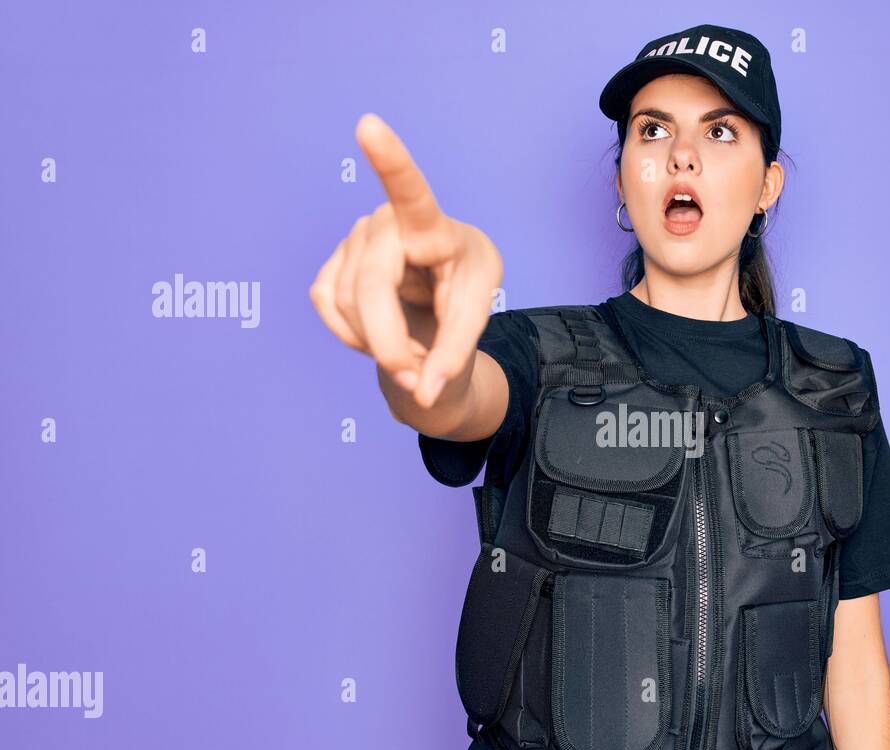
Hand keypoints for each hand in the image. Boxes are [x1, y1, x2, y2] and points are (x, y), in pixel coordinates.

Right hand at [309, 113, 503, 408]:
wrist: (439, 298)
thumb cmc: (464, 293)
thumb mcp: (475, 320)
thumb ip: (453, 358)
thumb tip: (423, 397)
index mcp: (435, 226)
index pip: (410, 190)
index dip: (390, 159)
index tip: (368, 125)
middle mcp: (388, 223)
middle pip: (371, 289)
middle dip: (389, 344)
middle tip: (416, 379)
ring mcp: (354, 240)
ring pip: (347, 306)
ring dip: (379, 344)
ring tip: (411, 343)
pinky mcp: (331, 264)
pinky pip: (328, 308)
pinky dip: (356, 337)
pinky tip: (380, 332)